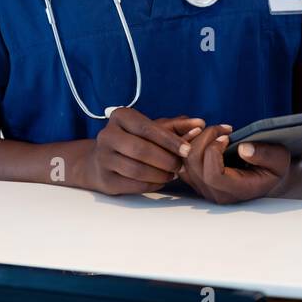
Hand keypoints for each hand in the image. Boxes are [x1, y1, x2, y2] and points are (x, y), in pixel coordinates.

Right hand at [75, 108, 203, 195]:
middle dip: (166, 160)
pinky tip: (161, 181)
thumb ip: (177, 126)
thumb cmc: (134, 140)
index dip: (170, 140)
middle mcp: (107, 135)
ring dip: (160, 174)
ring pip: (137, 170)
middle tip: (180, 166)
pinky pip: (133, 184)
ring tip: (172, 174)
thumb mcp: (152, 129)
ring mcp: (103, 158)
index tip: (188, 150)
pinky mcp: (104, 179)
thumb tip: (200, 123)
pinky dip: (152, 184)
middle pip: (141, 150)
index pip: (147, 128)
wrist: (101, 160)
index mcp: (120, 116)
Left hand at [177, 124, 291, 204]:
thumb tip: (243, 149)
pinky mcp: (196, 179)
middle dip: (205, 138)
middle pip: (194, 165)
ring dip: (197, 139)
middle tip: (224, 128)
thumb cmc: (273, 167)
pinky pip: (182, 160)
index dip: (214, 152)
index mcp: (237, 190)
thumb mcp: (279, 159)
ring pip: (185, 161)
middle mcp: (216, 193)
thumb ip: (265, 155)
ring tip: (217, 130)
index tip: (228, 136)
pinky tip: (207, 135)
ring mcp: (203, 187)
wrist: (266, 176)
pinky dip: (190, 143)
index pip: (213, 176)